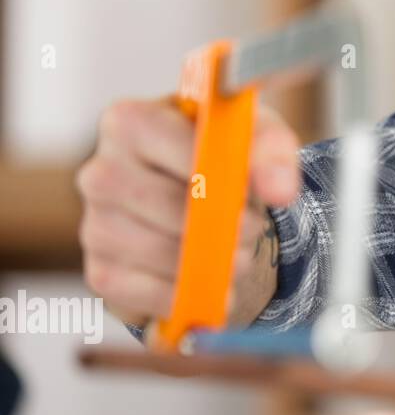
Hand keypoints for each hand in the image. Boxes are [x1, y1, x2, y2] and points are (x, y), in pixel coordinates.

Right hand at [76, 97, 301, 332]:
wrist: (200, 195)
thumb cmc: (221, 153)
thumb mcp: (252, 134)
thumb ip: (272, 149)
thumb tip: (279, 190)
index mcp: (128, 120)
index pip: (183, 150)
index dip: (226, 178)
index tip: (248, 193)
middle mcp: (99, 171)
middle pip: (171, 207)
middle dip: (224, 224)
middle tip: (252, 229)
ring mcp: (94, 225)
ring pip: (163, 253)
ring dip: (214, 262)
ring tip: (237, 252)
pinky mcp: (102, 273)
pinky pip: (150, 293)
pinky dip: (190, 293)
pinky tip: (210, 281)